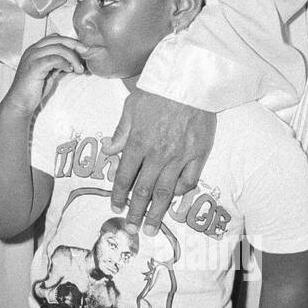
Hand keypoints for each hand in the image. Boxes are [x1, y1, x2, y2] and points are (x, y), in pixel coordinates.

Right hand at [5, 36, 86, 115]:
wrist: (20, 102)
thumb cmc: (33, 89)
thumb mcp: (48, 72)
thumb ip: (57, 63)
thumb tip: (73, 60)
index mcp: (35, 49)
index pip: (55, 37)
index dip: (70, 41)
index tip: (82, 50)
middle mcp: (33, 50)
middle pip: (58, 39)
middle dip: (75, 45)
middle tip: (86, 52)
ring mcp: (32, 57)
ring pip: (57, 48)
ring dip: (72, 57)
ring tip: (79, 68)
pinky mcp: (34, 67)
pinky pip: (53, 59)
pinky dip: (64, 63)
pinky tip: (69, 70)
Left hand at [104, 91, 216, 233]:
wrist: (191, 79)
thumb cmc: (159, 88)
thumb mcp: (131, 106)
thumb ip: (121, 131)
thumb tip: (109, 150)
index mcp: (138, 142)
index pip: (124, 176)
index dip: (118, 194)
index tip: (115, 207)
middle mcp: (157, 154)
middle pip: (144, 191)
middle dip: (136, 213)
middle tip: (132, 229)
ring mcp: (180, 156)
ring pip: (166, 192)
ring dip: (157, 212)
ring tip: (152, 229)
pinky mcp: (198, 153)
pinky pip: (189, 180)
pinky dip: (180, 192)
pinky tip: (174, 198)